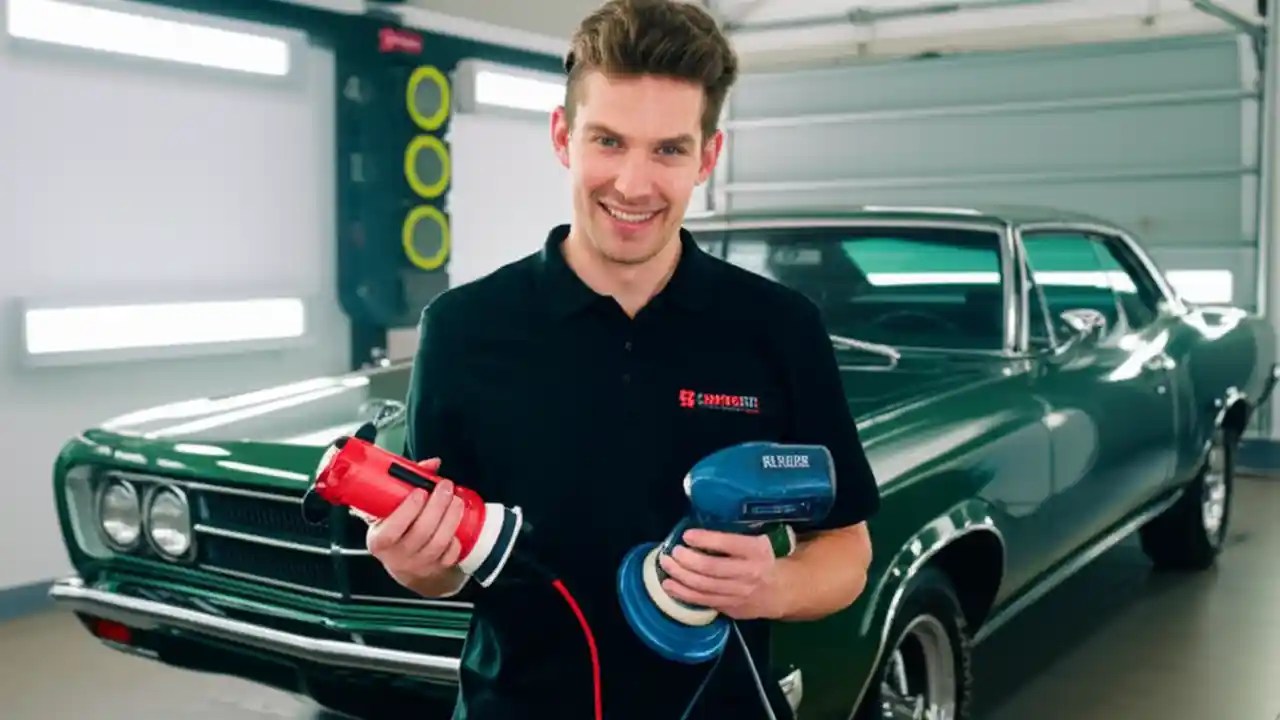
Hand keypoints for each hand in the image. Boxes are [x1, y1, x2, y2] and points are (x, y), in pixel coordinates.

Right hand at [366, 458, 465, 595]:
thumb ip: (406, 484)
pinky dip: (456, 538)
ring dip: (451, 517)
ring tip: (456, 500)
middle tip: (445, 486)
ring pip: (438, 542)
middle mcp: (397, 555)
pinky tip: (458, 522)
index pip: (391, 530)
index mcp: (379, 540)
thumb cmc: (395, 530)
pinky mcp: (436, 569)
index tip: (420, 492)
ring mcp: (418, 564)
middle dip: (437, 506)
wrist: (405, 564)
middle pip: (421, 532)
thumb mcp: (389, 511)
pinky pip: (450, 554)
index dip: (407, 510)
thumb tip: (432, 464)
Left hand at [657, 528, 783, 620]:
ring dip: (680, 576)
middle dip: (687, 560)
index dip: (706, 539)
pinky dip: (683, 594)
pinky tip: (669, 585)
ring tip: (665, 565)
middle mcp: (749, 573)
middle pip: (711, 568)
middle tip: (671, 552)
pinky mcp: (731, 608)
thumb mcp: (760, 540)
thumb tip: (701, 523)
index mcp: (757, 551)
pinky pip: (703, 601)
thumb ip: (737, 535)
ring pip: (704, 587)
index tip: (687, 534)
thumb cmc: (765, 557)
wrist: (784, 590)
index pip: (730, 544)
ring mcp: (739, 594)